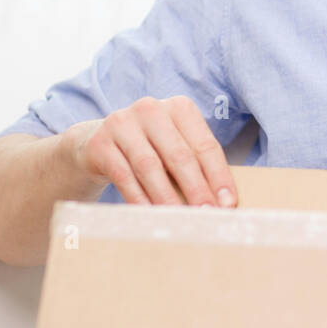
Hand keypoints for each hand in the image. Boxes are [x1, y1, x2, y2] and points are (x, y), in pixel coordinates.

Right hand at [67, 95, 235, 206]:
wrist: (97, 143)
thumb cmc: (150, 149)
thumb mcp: (174, 147)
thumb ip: (196, 166)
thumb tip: (223, 202)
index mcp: (179, 107)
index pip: (205, 145)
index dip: (219, 176)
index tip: (229, 204)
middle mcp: (151, 109)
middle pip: (179, 155)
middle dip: (197, 189)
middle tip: (207, 214)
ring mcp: (122, 123)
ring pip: (150, 166)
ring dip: (167, 197)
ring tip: (180, 220)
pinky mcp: (99, 143)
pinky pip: (123, 176)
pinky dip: (139, 198)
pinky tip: (150, 215)